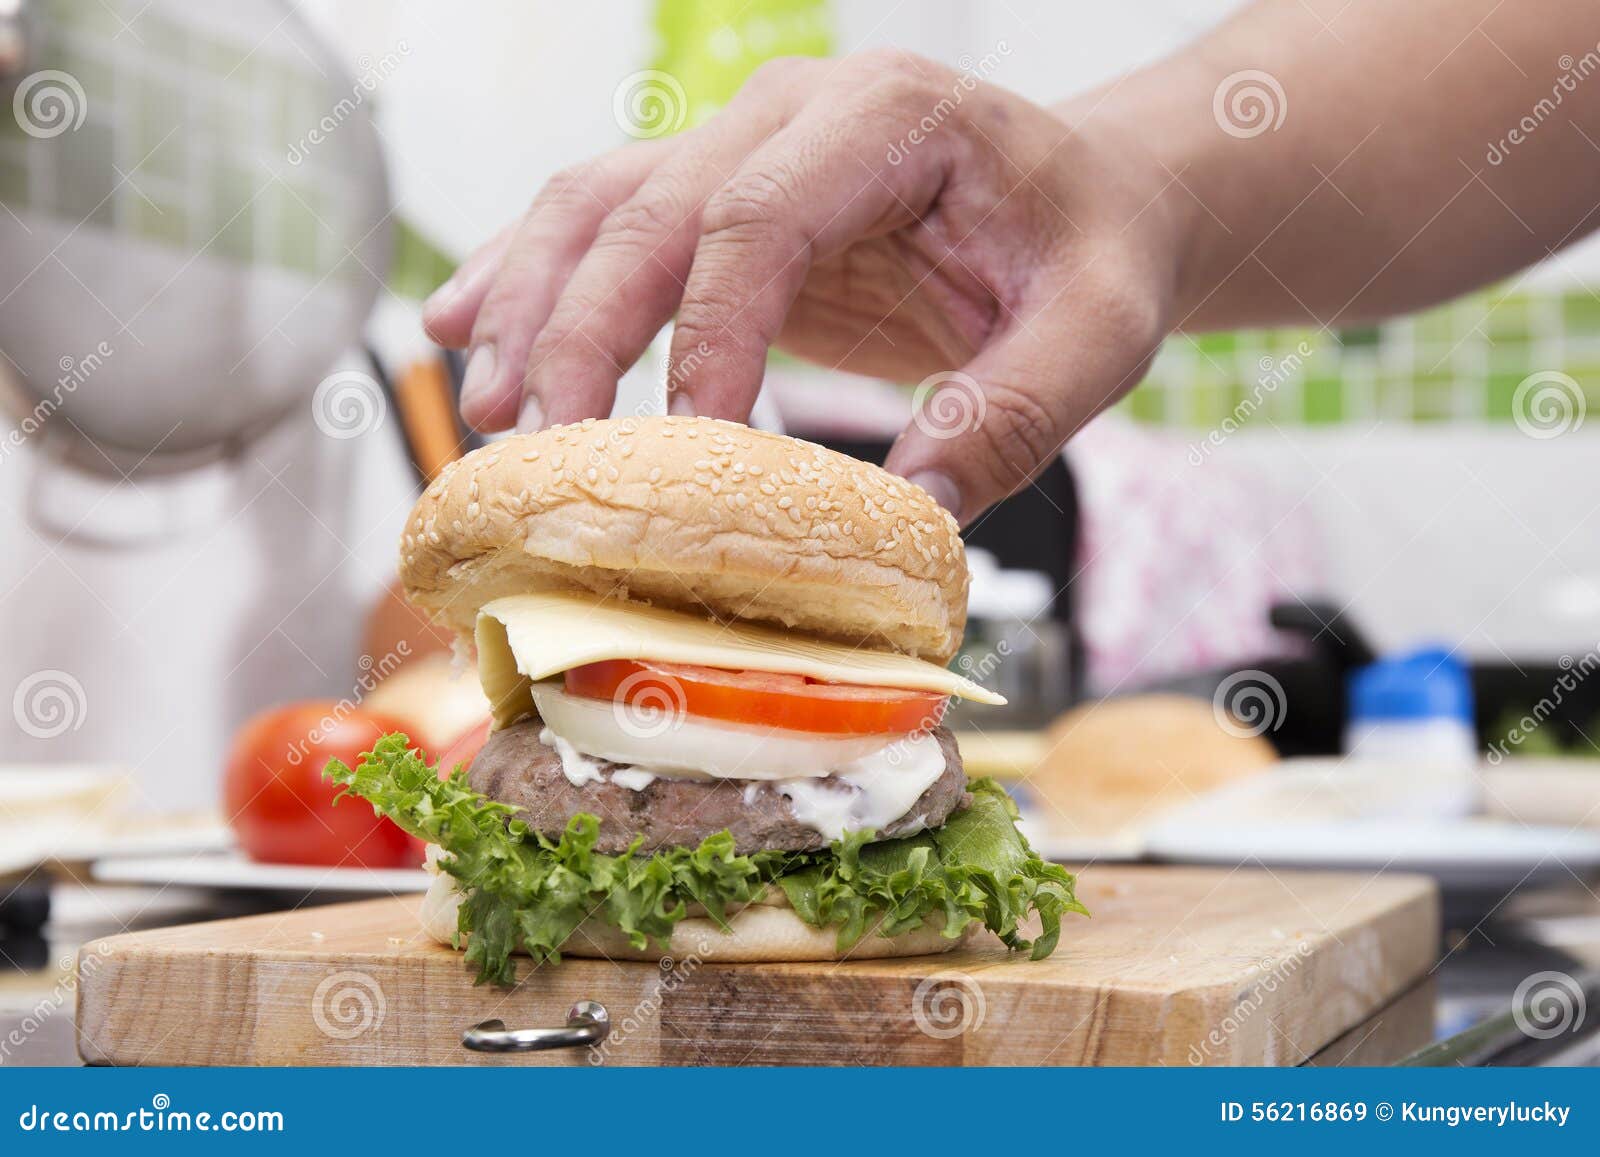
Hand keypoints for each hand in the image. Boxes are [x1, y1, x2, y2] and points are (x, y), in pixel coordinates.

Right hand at [424, 51, 1181, 522]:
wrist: (1082, 202)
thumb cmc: (1088, 252)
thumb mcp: (1094, 333)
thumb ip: (1013, 415)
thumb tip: (907, 517)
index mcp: (886, 118)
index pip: (757, 218)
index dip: (704, 335)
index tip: (688, 447)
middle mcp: (791, 114)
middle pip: (647, 211)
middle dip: (577, 330)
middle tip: (537, 443)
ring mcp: (740, 146)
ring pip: (595, 207)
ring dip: (528, 305)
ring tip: (489, 407)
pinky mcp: (717, 203)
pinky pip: (600, 223)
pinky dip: (527, 277)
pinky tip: (461, 332)